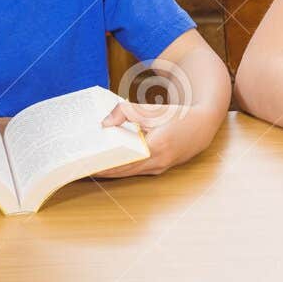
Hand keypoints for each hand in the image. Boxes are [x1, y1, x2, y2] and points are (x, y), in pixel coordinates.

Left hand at [95, 100, 220, 177]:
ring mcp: (159, 168)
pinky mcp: (159, 169)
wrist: (203, 125)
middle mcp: (158, 162)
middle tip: (78, 167)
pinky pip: (135, 171)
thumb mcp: (152, 109)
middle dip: (101, 170)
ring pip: (128, 172)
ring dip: (109, 171)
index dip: (104, 165)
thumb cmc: (177, 115)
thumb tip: (104, 124)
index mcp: (157, 146)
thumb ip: (126, 112)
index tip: (85, 164)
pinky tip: (106, 163)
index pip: (123, 160)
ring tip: (87, 166)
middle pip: (123, 170)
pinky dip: (120, 168)